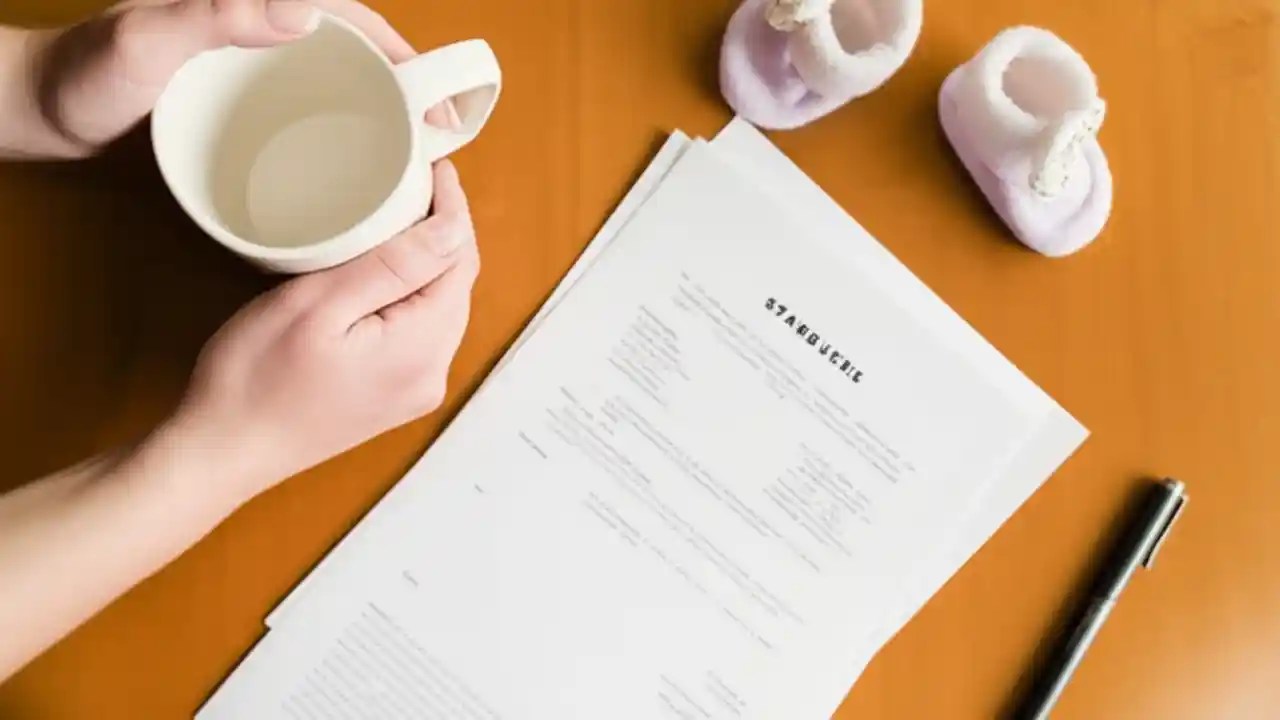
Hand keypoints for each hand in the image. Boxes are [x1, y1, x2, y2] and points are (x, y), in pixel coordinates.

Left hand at [24, 0, 457, 156]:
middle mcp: (260, 25)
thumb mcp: (147, 44)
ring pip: (335, 84)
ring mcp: (252, 62)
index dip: (407, 58)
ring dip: (377, 117)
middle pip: (354, 54)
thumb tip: (305, 6)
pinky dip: (338, 135)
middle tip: (438, 144)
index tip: (443, 105)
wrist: (40, 112)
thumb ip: (214, 14)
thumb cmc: (84, 76)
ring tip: (409, 163)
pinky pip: (305, 109)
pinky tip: (350, 170)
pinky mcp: (241, 96)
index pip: (353, 19)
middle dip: (406, 92)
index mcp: (253, 4)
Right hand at [161, 159, 478, 504]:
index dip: (452, 209)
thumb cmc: (256, 377)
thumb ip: (394, 266)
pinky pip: (417, 331)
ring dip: (425, 263)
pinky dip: (407, 295)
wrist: (222, 452)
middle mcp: (432, 373)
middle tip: (412, 183)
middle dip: (443, 232)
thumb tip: (453, 228)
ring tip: (396, 218)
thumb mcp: (319, 305)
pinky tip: (382, 273)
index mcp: (424, 348)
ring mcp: (414, 390)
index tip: (433, 166)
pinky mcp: (392, 396)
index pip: (461, 260)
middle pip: (455, 285)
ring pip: (438, 307)